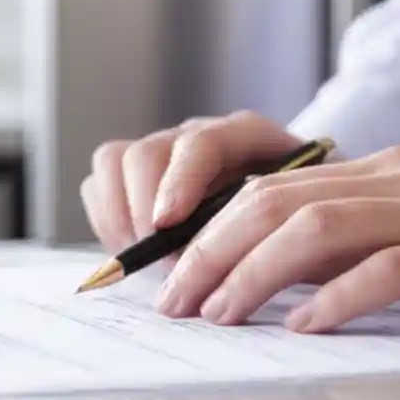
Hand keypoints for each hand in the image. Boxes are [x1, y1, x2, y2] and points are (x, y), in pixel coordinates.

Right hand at [81, 111, 304, 251]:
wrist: (293, 221)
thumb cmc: (300, 223)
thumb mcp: (299, 223)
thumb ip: (266, 229)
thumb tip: (218, 263)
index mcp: (245, 136)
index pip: (201, 142)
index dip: (179, 181)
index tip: (166, 223)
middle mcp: (197, 137)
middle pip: (148, 151)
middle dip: (142, 208)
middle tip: (162, 261)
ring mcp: (163, 155)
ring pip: (115, 162)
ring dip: (119, 215)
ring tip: (144, 258)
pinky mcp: (134, 177)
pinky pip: (99, 184)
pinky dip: (107, 220)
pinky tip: (133, 249)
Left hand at [156, 145, 399, 331]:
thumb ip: (353, 231)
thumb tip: (274, 266)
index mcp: (378, 170)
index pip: (271, 190)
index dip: (212, 229)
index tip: (177, 271)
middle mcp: (396, 180)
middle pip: (277, 204)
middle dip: (214, 251)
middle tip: (178, 299)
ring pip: (318, 230)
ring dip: (257, 274)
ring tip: (222, 313)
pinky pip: (390, 269)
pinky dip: (340, 296)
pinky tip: (306, 325)